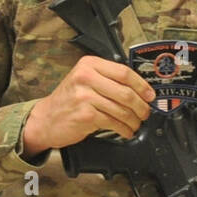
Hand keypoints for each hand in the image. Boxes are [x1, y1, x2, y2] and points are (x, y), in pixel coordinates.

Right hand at [23, 56, 153, 154]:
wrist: (46, 119)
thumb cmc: (70, 101)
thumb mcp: (85, 81)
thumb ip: (108, 80)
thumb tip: (141, 90)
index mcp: (89, 64)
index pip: (124, 72)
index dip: (142, 85)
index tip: (150, 95)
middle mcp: (86, 77)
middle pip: (126, 92)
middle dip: (141, 106)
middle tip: (145, 113)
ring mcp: (84, 96)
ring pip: (122, 109)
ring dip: (134, 120)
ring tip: (135, 124)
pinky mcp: (85, 115)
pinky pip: (114, 122)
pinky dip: (124, 129)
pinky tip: (126, 131)